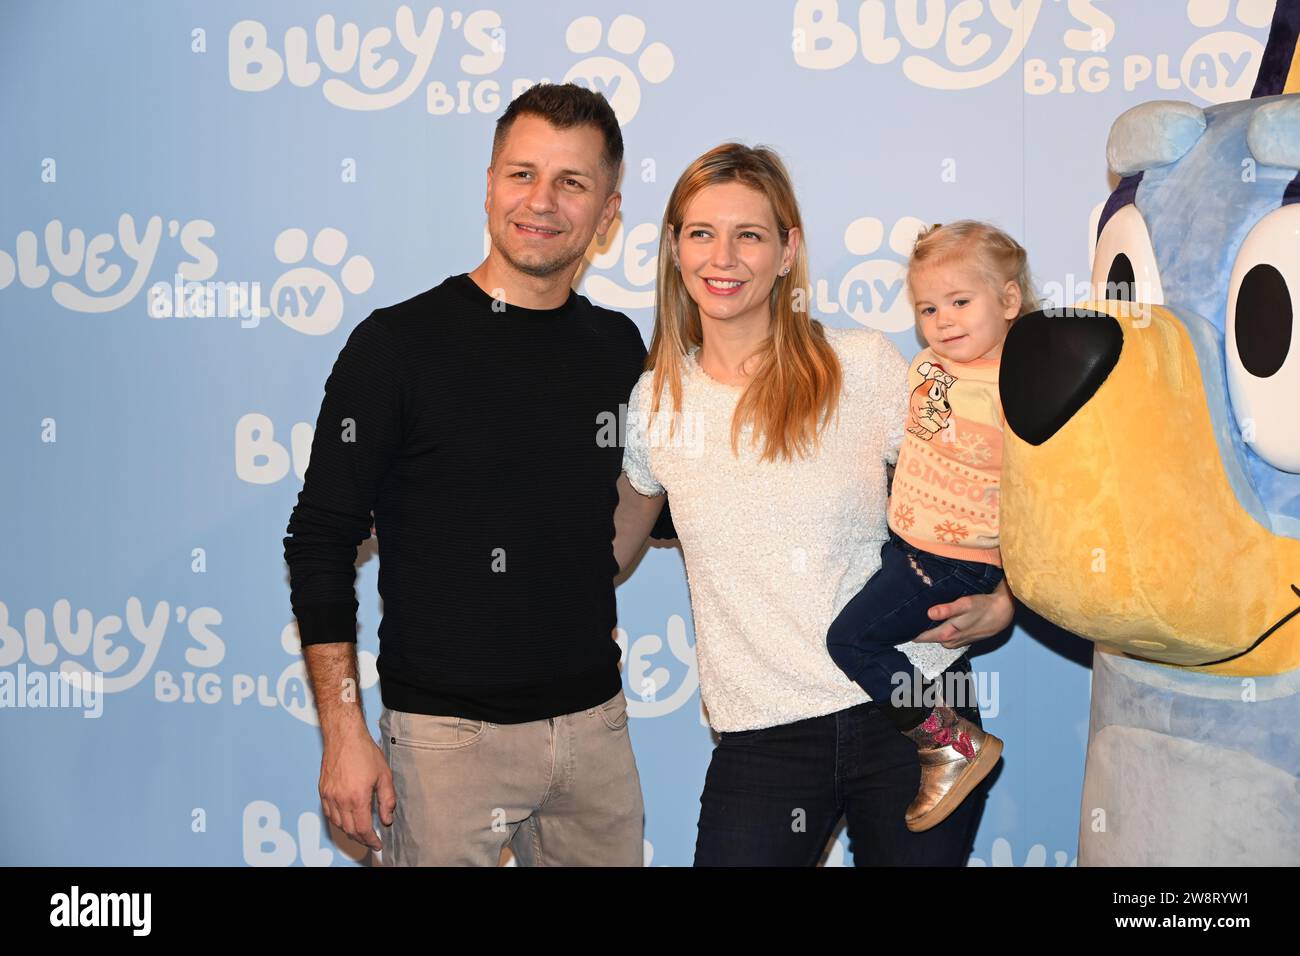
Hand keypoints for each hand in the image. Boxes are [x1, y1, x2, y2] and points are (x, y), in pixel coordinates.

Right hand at [319, 728, 395, 851]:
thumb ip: (387, 800)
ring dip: (349, 831)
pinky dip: (338, 821)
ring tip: (360, 831)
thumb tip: (386, 818)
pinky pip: (328, 814)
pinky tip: (346, 819)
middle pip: (350, 830)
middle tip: (370, 839)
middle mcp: (341, 800)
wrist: (344, 736)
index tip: (377, 844)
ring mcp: (329, 796)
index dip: (371, 840)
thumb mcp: (384, 775)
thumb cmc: (364, 752)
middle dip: (361, 838)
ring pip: (337, 824)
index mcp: (357, 798)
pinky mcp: (323, 791)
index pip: (363, 829)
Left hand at [912, 578, 1013, 648]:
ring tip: (917, 620)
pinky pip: (946, 637)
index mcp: (948, 634)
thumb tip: (929, 613)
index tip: (897, 628)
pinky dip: (939, 631)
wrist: (1003, 612)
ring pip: (937, 638)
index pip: (922, 637)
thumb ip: (947, 610)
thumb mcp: (965, 605)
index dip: (909, 632)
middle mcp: (950, 641)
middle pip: (928, 638)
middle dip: (917, 631)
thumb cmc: (983, 606)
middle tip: (904, 621)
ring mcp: (956, 641)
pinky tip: (936, 622)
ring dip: (928, 631)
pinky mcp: (962, 638)